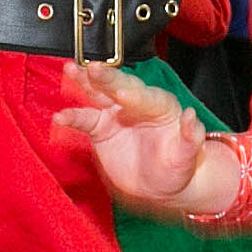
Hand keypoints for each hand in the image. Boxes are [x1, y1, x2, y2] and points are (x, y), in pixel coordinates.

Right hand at [50, 59, 213, 208]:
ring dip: (85, 81)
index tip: (120, 92)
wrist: (159, 184)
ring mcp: (116, 113)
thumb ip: (191, 138)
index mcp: (161, 106)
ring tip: (70, 69)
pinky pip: (84, 119)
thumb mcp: (187, 158)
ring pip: (99, 93)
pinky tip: (60, 117)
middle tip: (92, 68)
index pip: (146, 97)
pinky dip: (71, 117)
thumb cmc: (176, 167)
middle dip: (106, 77)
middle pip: (120, 85)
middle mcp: (136, 103)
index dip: (133, 94)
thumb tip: (192, 116)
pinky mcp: (100, 127)